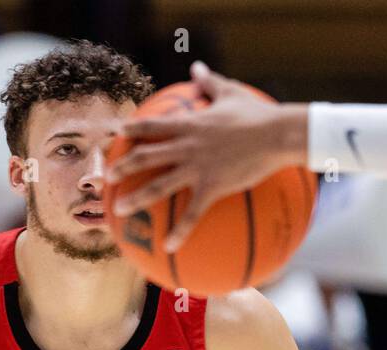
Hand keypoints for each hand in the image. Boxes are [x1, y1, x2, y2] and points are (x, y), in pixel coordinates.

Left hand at [108, 61, 308, 252]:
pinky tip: (169, 247)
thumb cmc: (259, 113)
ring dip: (136, 198)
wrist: (279, 134)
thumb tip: (196, 66)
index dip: (132, 129)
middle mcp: (186, 146)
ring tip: (119, 210)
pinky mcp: (212, 186)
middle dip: (122, 167)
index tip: (116, 134)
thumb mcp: (231, 91)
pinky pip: (192, 213)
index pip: (152, 125)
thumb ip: (210, 81)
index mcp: (190, 124)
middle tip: (106, 178)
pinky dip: (179, 231)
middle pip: (145, 157)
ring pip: (159, 185)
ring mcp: (197, 167)